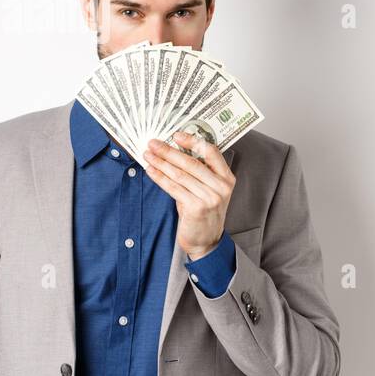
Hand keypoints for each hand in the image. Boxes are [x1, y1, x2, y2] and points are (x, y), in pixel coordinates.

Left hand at [143, 132, 236, 259]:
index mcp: (227, 178)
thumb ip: (198, 173)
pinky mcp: (196, 207)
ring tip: (148, 155)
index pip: (211, 152)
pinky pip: (174, 188)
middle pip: (191, 162)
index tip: (176, 135)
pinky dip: (160, 177)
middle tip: (153, 143)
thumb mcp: (208, 190)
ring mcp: (210, 198)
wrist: (206, 240)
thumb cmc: (204, 213)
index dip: (192, 141)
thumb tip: (174, 151)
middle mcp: (221, 187)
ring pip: (180, 174)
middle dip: (169, 151)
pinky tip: (151, 170)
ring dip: (161, 162)